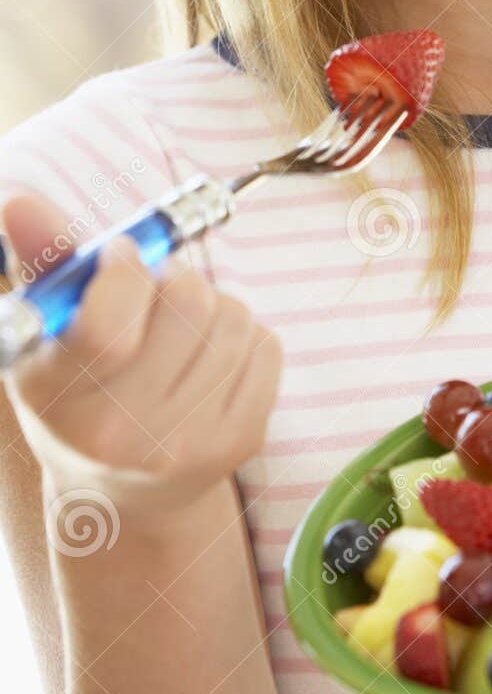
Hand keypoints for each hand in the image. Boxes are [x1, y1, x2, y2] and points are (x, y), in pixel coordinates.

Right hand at [2, 191, 282, 533]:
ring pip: (231, 316)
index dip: (124, 269)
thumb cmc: (77, 393)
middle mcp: (125, 432)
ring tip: (178, 333)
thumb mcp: (44, 334)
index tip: (119, 260)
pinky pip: (265, 343)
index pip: (109, 323)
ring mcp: (188, 442)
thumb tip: (19, 201)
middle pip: (186, 299)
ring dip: (210, 306)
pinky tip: (208, 362)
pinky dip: (243, 336)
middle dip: (171, 280)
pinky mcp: (242, 440)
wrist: (121, 492)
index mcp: (63, 398)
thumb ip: (43, 261)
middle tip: (151, 300)